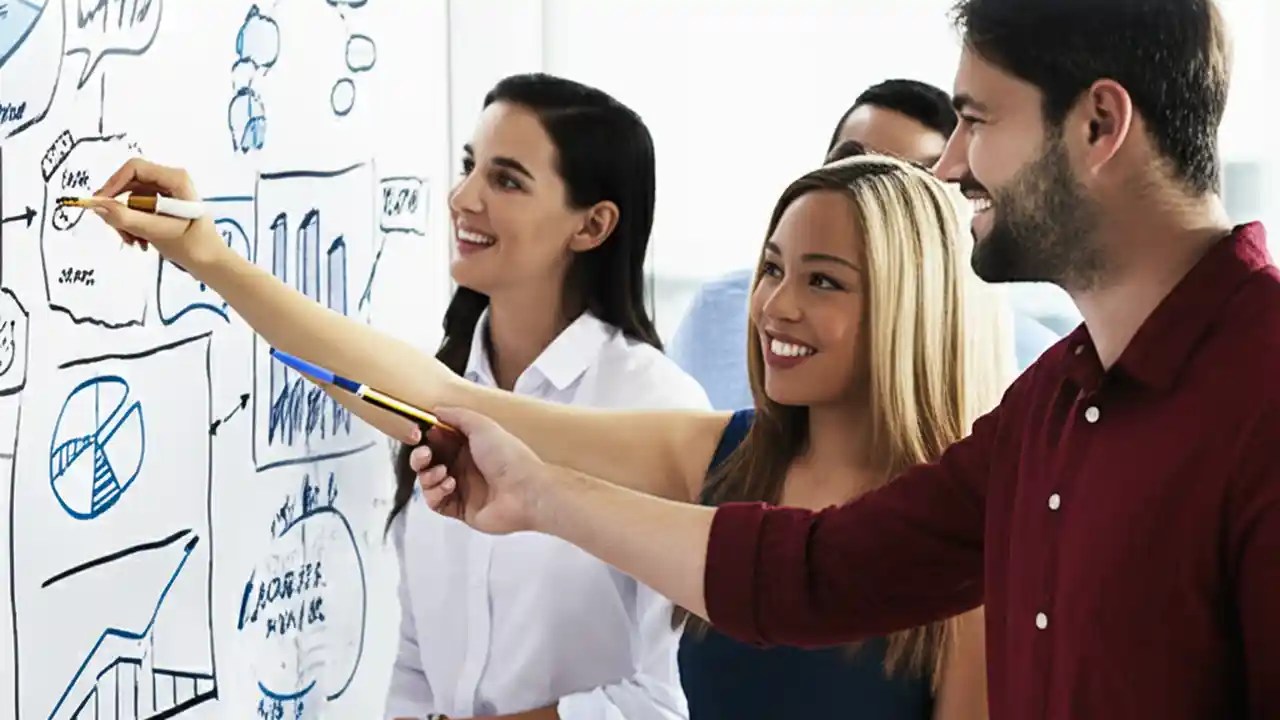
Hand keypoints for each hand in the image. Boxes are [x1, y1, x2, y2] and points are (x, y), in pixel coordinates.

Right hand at [84, 158, 222, 267]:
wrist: (211, 264)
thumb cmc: (193, 246)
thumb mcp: (156, 232)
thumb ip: (126, 218)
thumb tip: (96, 205)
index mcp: (176, 179)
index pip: (134, 168)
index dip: (113, 183)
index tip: (100, 205)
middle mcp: (170, 181)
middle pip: (129, 185)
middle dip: (120, 209)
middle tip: (117, 231)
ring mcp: (166, 194)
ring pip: (130, 200)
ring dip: (126, 222)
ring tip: (133, 243)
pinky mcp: (163, 207)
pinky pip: (138, 210)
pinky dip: (133, 226)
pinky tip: (140, 243)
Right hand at [411, 407, 547, 534]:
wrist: (525, 492)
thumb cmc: (508, 457)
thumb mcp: (483, 426)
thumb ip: (458, 416)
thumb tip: (438, 410)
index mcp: (471, 446)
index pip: (439, 440)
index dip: (427, 437)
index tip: (422, 434)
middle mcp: (465, 466)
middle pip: (429, 461)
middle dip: (420, 457)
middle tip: (425, 454)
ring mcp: (462, 489)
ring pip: (428, 482)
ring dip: (428, 475)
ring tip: (442, 472)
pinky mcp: (460, 510)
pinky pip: (436, 502)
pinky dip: (435, 493)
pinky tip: (449, 485)